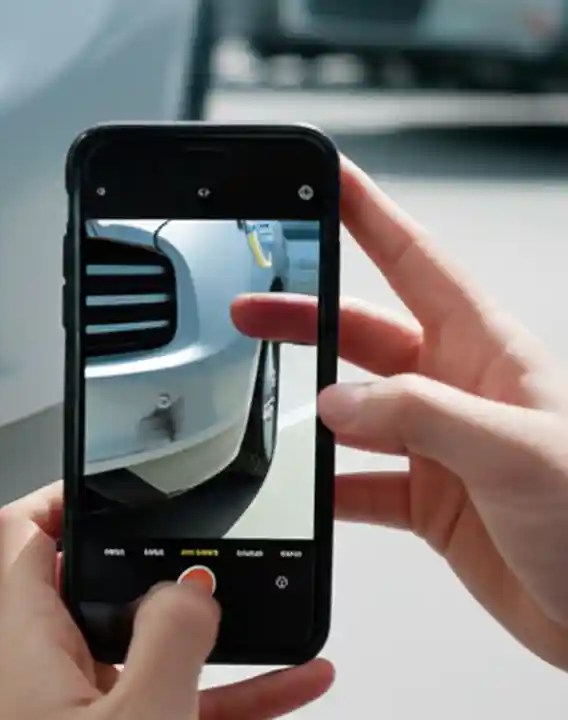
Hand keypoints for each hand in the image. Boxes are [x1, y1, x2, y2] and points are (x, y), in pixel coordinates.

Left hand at [0, 482, 334, 719]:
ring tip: (279, 620)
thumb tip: (191, 586)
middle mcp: (47, 673)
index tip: (121, 475)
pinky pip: (177, 707)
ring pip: (153, 653)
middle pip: (101, 588)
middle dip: (166, 569)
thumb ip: (169, 640)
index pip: (24, 535)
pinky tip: (295, 688)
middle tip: (219, 552)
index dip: (64, 493)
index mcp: (28, 643)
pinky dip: (230, 696)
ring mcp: (81, 716)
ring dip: (215, 637)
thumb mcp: (138, 718)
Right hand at [232, 158, 567, 669]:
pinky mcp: (432, 505)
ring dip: (309, 403)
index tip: (329, 179)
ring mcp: (442, 448)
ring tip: (263, 393)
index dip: (371, 216)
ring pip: (355, 408)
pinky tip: (305, 489)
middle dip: (307, 313)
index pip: (417, 263)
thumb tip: (336, 404)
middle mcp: (460, 391)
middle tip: (252, 304)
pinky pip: (359, 485)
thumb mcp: (515, 450)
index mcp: (490, 352)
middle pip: (366, 333)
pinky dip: (326, 487)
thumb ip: (418, 418)